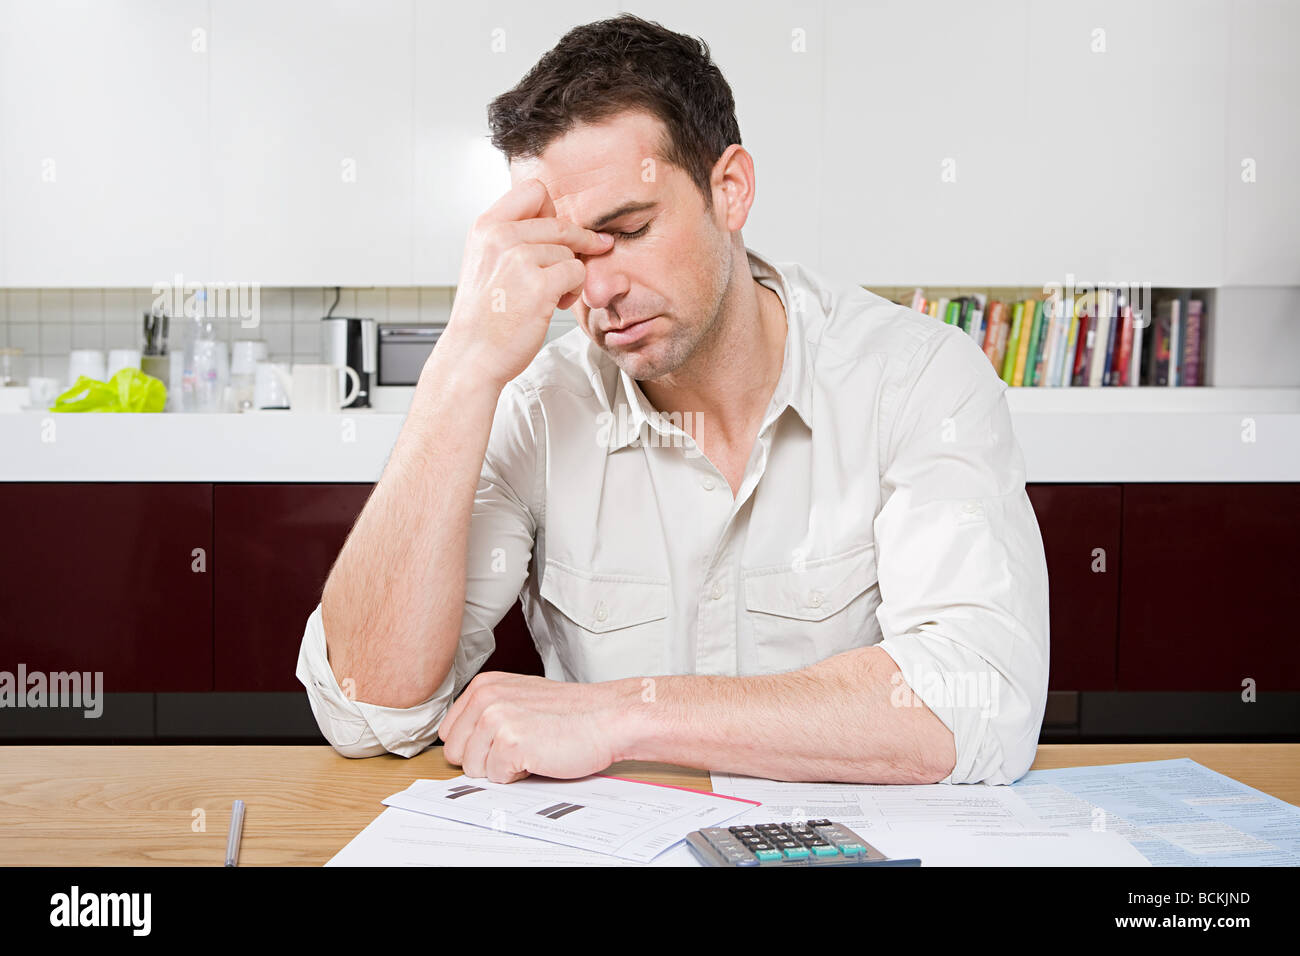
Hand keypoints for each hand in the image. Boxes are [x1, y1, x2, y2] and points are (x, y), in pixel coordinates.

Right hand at [436, 178, 613, 389]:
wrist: (471, 355)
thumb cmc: (483, 315)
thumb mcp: (484, 261)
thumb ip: (511, 238)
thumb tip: (554, 223)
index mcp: (485, 227)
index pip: (534, 192)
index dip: (552, 212)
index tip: (556, 233)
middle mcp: (500, 237)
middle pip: (560, 222)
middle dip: (577, 243)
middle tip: (587, 255)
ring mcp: (520, 260)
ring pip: (571, 250)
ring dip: (571, 273)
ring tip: (553, 295)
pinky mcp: (540, 285)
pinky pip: (577, 272)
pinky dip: (574, 289)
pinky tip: (556, 304)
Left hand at [436, 672, 632, 782]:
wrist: (608, 718)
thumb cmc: (571, 714)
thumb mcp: (519, 698)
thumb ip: (488, 711)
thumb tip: (461, 742)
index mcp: (484, 685)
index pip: (450, 733)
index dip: (475, 746)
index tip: (501, 742)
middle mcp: (486, 698)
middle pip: (456, 754)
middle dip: (485, 760)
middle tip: (520, 747)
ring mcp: (496, 719)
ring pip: (473, 770)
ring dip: (502, 768)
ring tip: (532, 749)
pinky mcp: (510, 743)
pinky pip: (496, 778)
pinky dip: (518, 776)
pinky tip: (538, 757)